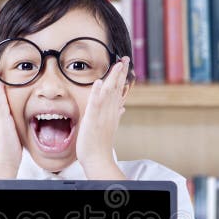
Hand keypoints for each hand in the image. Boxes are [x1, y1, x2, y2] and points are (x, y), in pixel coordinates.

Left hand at [76, 56, 129, 172]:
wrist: (98, 160)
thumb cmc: (100, 146)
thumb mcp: (109, 128)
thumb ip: (115, 116)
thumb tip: (122, 108)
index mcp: (113, 112)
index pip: (118, 90)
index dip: (121, 77)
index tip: (124, 64)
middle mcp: (110, 112)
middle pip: (117, 88)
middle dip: (121, 72)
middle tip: (125, 58)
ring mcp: (102, 115)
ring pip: (109, 92)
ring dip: (113, 77)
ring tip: (117, 64)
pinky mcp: (93, 120)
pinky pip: (96, 104)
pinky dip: (97, 93)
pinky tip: (98, 82)